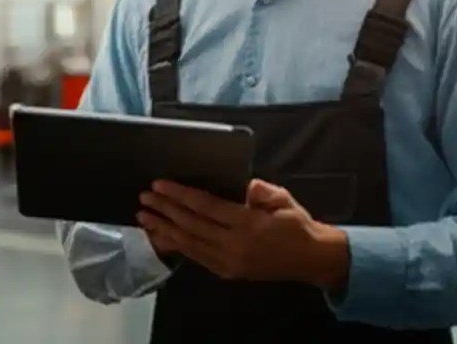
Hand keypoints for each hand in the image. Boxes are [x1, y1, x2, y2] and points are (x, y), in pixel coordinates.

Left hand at [137, 179, 349, 288]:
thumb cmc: (296, 224)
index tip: (160, 184)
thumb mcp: (284, 200)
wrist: (312, 258)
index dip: (180, 195)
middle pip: (191, 225)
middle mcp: (235, 246)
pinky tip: (163, 235)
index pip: (206, 207)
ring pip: (188, 244)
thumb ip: (264, 191)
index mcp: (249, 224)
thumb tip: (245, 185)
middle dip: (165, 209)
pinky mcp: (227, 272)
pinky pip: (195, 257)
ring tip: (144, 216)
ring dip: (164, 229)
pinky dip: (176, 245)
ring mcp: (229, 262)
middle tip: (145, 197)